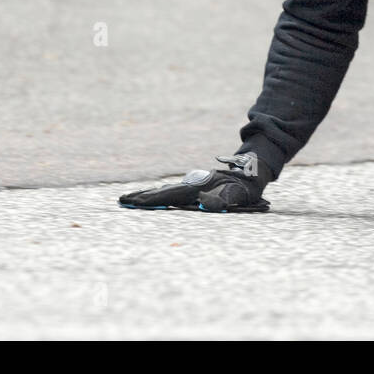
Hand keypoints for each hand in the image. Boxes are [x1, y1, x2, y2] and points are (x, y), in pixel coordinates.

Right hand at [118, 153, 270, 211]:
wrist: (253, 170)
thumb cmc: (246, 186)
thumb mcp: (239, 193)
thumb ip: (223, 199)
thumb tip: (204, 203)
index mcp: (198, 186)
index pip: (169, 195)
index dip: (150, 199)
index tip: (133, 202)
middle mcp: (192, 183)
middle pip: (163, 191)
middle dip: (142, 197)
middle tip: (121, 200)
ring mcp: (193, 184)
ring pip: (166, 190)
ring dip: (149, 195)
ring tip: (131, 199)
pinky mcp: (196, 186)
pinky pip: (173, 191)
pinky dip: (160, 194)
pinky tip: (154, 197)